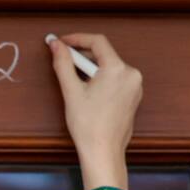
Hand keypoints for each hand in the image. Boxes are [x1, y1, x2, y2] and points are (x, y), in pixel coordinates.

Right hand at [50, 32, 140, 189]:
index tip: (62, 42)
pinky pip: (117, 79)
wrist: (103, 151)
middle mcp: (131, 73)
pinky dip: (102, 80)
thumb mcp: (71, 92)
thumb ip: (63, 64)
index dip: (77, 39)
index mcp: (117, 69)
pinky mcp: (134, 95)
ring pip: (110, 67)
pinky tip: (90, 94)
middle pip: (104, 55)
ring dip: (92, 70)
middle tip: (64, 62)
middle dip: (83, 57)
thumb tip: (55, 45)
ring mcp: (135, 85)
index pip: (97, 42)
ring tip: (76, 84)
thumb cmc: (88, 125)